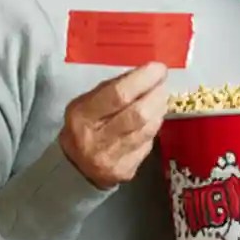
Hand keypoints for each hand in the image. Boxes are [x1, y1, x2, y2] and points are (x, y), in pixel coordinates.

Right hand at [58, 62, 168, 188]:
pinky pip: (148, 144)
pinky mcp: (126, 171)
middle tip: (162, 83)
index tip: (158, 68)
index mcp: (83, 116)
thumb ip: (112, 88)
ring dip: (158, 110)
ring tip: (159, 99)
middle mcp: (97, 140)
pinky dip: (153, 128)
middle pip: (138, 114)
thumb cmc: (85, 124)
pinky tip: (151, 120)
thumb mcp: (86, 101)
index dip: (142, 80)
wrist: (77, 166)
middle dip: (156, 95)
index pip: (118, 95)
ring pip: (147, 130)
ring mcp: (113, 159)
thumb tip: (145, 73)